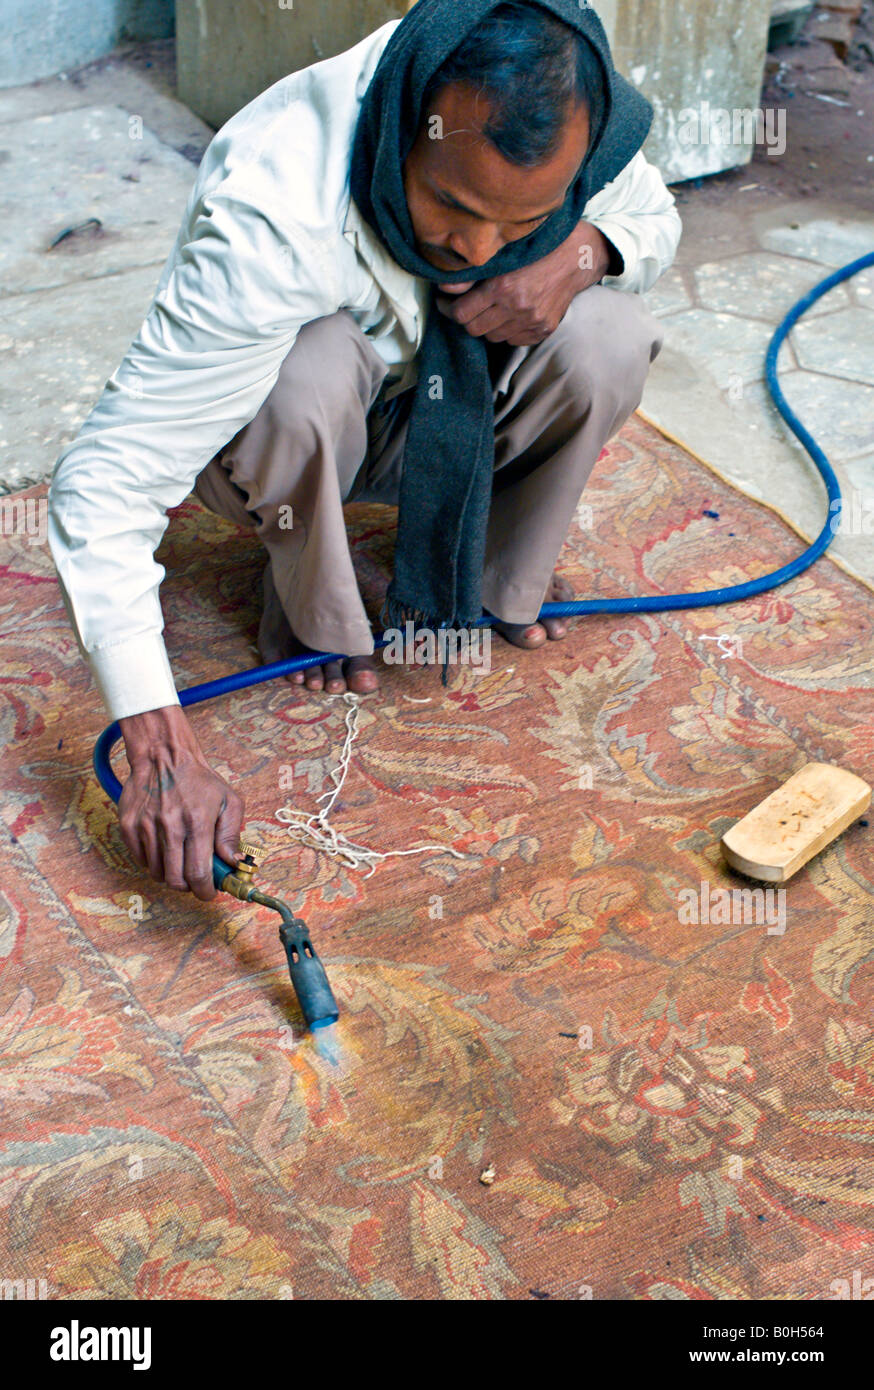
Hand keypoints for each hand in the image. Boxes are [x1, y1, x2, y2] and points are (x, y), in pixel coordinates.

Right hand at [118, 705, 244, 901]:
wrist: (163, 755)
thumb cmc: (199, 780)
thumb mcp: (228, 801)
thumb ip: (232, 835)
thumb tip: (232, 863)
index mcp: (197, 823)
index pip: (198, 873)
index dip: (205, 891)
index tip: (209, 893)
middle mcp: (169, 827)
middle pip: (175, 880)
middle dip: (188, 887)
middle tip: (194, 879)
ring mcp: (145, 828)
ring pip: (156, 873)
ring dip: (170, 873)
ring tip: (179, 858)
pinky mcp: (127, 826)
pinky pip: (140, 860)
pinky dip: (152, 861)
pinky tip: (162, 847)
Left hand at [435, 221, 614, 346]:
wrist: (576, 258)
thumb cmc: (537, 250)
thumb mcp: (502, 254)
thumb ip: (470, 274)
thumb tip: (444, 287)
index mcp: (503, 287)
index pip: (461, 314)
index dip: (448, 309)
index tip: (446, 302)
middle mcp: (517, 308)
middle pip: (474, 330)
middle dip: (466, 319)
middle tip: (466, 306)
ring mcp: (531, 322)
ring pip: (493, 338)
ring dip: (487, 325)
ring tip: (490, 309)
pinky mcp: (543, 330)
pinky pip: (513, 341)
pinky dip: (507, 331)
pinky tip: (510, 315)